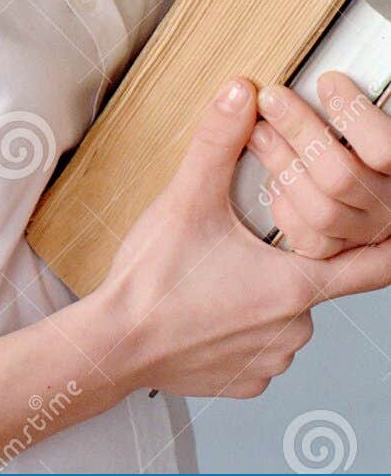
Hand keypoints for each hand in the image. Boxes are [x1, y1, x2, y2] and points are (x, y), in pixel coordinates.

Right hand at [97, 76, 390, 400]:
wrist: (113, 346)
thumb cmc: (152, 283)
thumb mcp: (186, 200)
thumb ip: (218, 142)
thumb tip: (239, 94)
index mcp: (292, 285)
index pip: (371, 267)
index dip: (385, 244)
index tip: (389, 229)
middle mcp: (292, 330)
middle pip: (310, 280)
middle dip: (283, 257)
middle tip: (238, 240)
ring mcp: (269, 360)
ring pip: (282, 314)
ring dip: (259, 291)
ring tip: (213, 273)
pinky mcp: (245, 380)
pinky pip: (257, 346)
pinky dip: (239, 325)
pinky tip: (205, 305)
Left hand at [245, 70, 390, 258]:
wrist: (322, 213)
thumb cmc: (353, 158)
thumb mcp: (370, 135)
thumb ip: (354, 113)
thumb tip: (318, 80)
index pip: (384, 150)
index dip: (354, 116)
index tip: (326, 83)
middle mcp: (387, 205)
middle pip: (341, 177)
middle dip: (300, 132)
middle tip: (272, 99)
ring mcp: (363, 232)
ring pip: (322, 211)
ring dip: (283, 166)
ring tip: (259, 133)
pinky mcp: (337, 256)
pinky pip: (310, 241)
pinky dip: (286, 209)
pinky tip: (274, 180)